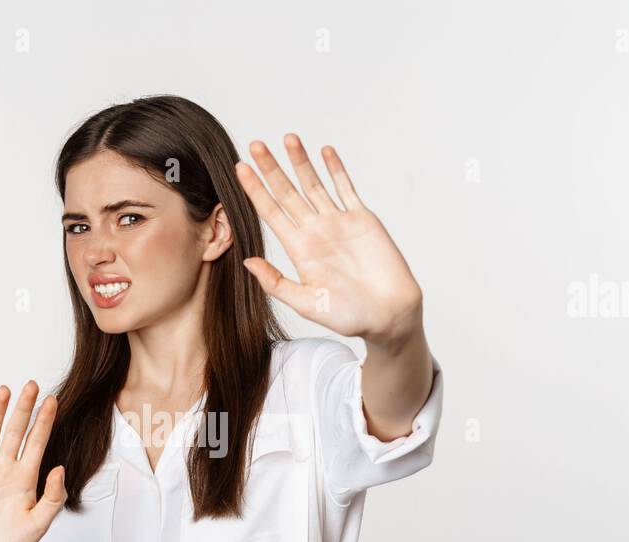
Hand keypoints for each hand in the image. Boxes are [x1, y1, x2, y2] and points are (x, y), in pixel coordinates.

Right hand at [0, 382, 65, 541]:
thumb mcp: (38, 526)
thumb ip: (52, 498)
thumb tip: (59, 468)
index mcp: (26, 481)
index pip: (37, 444)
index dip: (45, 422)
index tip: (53, 401)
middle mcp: (5, 471)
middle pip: (16, 432)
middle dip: (24, 409)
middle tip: (32, 385)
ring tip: (4, 390)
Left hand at [235, 134, 422, 340]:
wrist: (388, 315)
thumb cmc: (349, 316)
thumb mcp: (305, 302)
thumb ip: (276, 282)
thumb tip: (247, 262)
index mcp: (299, 250)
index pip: (271, 212)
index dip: (255, 190)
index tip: (240, 169)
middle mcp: (315, 232)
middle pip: (288, 192)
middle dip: (271, 169)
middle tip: (255, 145)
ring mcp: (338, 223)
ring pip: (315, 184)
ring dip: (301, 161)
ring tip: (287, 138)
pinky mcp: (363, 219)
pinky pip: (346, 189)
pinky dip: (336, 169)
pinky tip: (325, 152)